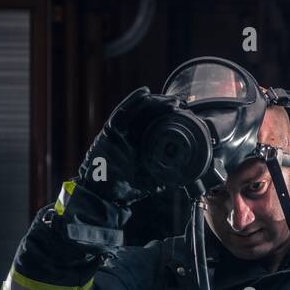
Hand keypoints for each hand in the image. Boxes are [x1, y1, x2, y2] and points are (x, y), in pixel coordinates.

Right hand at [76, 87, 177, 205]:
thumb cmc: (125, 189)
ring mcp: (120, 132)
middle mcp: (131, 135)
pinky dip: (133, 101)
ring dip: (155, 103)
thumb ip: (165, 174)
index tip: (185, 114)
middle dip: (165, 106)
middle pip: (149, 114)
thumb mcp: (152, 181)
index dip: (170, 117)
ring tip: (170, 100)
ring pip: (138, 110)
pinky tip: (144, 93)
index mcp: (141, 144)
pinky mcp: (110, 131)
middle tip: (180, 103)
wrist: (103, 196)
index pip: (157, 124)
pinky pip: (121, 112)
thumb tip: (186, 173)